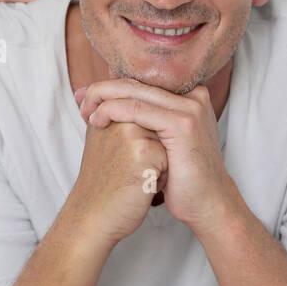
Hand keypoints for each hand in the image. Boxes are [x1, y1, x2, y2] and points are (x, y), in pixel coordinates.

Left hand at [76, 79, 237, 232]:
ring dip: (103, 97)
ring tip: (85, 110)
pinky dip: (113, 110)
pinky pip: (138, 110)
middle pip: (137, 82)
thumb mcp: (162, 141)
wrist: (206, 204)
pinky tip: (97, 119)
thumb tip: (108, 107)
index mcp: (189, 96)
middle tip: (80, 98)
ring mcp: (190, 108)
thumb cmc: (181, 176)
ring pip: (134, 91)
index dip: (111, 86)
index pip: (143, 81)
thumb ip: (144, 120)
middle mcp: (193, 96)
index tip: (85, 95)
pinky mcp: (183, 124)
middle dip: (103, 88)